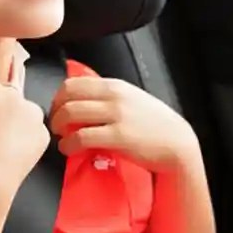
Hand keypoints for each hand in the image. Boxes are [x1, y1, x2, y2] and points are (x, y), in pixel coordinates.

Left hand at [49, 76, 197, 170]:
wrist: (177, 144)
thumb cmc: (155, 125)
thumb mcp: (132, 100)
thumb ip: (109, 97)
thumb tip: (82, 101)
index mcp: (115, 85)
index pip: (73, 83)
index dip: (58, 98)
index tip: (58, 111)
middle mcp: (114, 96)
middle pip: (67, 96)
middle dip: (55, 112)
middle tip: (56, 126)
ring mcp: (116, 115)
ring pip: (71, 113)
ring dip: (59, 127)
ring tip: (62, 138)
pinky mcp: (118, 136)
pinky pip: (82, 137)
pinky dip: (68, 144)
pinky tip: (69, 149)